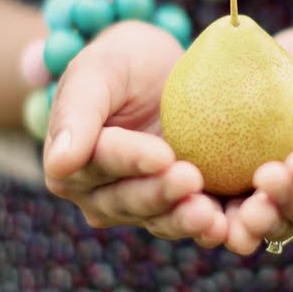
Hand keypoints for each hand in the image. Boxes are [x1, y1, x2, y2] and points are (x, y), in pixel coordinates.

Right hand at [43, 20, 227, 244]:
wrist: (163, 71)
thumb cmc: (121, 63)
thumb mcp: (96, 71)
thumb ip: (76, 112)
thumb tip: (58, 166)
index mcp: (74, 165)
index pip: (102, 162)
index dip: (131, 161)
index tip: (161, 154)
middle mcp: (105, 196)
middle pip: (132, 199)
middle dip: (162, 193)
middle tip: (192, 180)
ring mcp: (147, 206)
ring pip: (164, 219)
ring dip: (187, 220)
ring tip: (212, 214)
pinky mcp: (186, 207)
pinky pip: (198, 222)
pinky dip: (217, 228)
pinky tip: (234, 227)